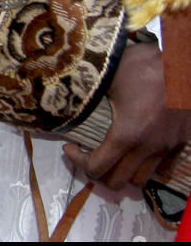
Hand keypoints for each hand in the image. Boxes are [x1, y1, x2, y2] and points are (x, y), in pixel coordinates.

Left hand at [63, 41, 190, 190]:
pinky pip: (163, 169)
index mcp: (126, 133)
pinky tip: (137, 152)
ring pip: (141, 180)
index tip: (70, 147)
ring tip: (112, 156)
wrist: (182, 64)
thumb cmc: (142, 66)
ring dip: (123, 173)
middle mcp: (147, 147)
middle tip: (88, 155)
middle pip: (117, 181)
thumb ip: (89, 95)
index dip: (78, 161)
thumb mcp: (107, 79)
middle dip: (97, 172)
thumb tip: (67, 95)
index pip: (97, 167)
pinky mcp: (181, 142)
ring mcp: (167, 147)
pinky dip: (147, 167)